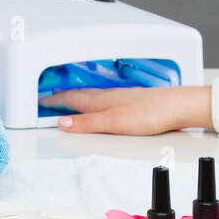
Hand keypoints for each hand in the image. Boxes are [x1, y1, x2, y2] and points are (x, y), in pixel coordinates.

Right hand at [42, 85, 212, 135]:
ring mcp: (120, 98)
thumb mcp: (114, 122)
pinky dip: (93, 101)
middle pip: (79, 96)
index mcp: (101, 101)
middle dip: (62, 96)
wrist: (179, 107)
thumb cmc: (151, 112)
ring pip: (91, 96)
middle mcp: (109, 97)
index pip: (71, 99)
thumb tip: (62, 122)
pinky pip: (104, 99)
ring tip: (68, 99)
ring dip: (76, 98)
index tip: (39, 100)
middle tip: (48, 98)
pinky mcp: (131, 102)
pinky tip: (100, 104)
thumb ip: (88, 123)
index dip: (54, 101)